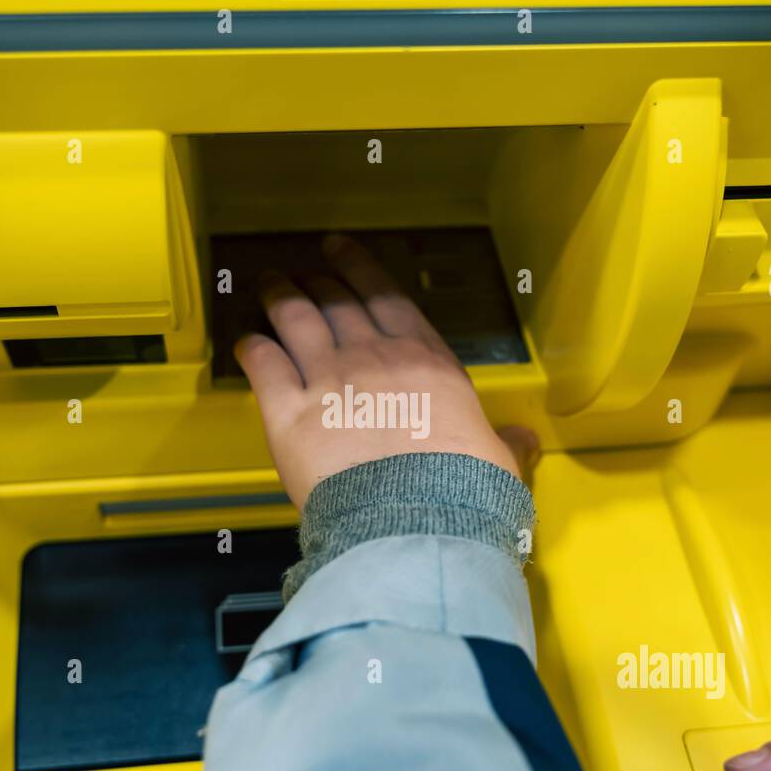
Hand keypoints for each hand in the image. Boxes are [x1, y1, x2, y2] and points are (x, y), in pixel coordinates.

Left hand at [236, 234, 531, 507]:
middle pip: (337, 303)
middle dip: (316, 282)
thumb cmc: (463, 490)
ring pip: (296, 320)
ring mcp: (329, 381)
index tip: (339, 250)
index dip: (358, 268)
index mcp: (426, 362)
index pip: (386, 298)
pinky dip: (250, 349)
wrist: (418, 520)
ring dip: (279, 297)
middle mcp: (373, 358)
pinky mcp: (289, 415)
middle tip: (301, 274)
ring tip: (268, 285)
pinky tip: (244, 343)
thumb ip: (506, 445)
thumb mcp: (498, 460)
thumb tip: (526, 441)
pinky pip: (263, 367)